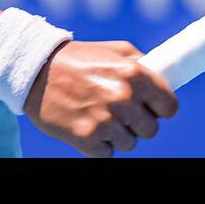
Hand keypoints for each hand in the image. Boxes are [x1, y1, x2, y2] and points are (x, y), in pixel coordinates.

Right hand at [23, 40, 177, 156]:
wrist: (35, 70)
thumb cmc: (77, 59)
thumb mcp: (114, 50)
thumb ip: (140, 64)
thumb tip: (163, 80)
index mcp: (135, 74)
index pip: (169, 107)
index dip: (160, 108)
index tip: (151, 108)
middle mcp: (124, 98)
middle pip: (150, 129)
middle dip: (137, 122)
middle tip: (119, 111)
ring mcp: (105, 120)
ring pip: (129, 143)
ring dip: (117, 134)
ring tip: (98, 115)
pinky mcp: (87, 139)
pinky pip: (107, 153)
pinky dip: (98, 144)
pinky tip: (86, 125)